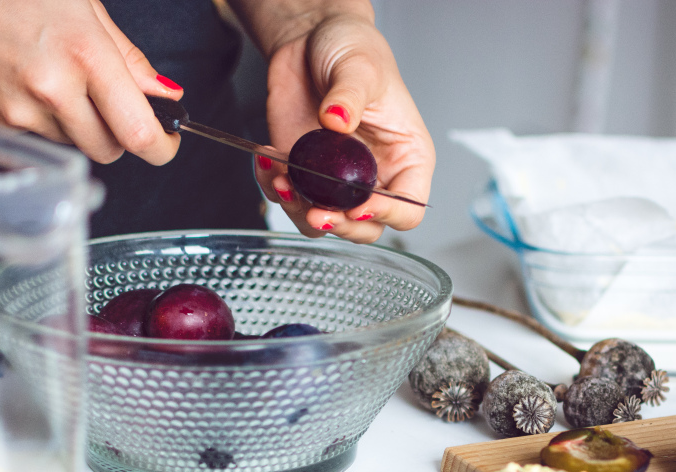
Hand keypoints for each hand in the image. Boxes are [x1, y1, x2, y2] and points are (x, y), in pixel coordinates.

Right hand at [0, 0, 181, 164]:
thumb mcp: (81, 5)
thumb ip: (127, 57)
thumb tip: (165, 93)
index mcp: (86, 55)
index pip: (139, 132)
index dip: (160, 146)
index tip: (165, 144)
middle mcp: (54, 89)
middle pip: (109, 149)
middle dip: (115, 134)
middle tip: (102, 102)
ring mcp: (20, 112)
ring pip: (73, 146)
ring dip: (74, 126)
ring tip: (51, 81)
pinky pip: (36, 141)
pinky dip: (39, 122)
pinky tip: (22, 86)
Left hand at [251, 12, 434, 242]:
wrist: (310, 40)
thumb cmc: (353, 49)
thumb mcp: (360, 66)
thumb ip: (349, 95)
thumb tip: (337, 120)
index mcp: (406, 158)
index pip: (408, 207)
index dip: (386, 213)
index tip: (358, 205)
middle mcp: (375, 176)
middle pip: (367, 228)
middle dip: (340, 225)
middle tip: (317, 211)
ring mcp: (338, 179)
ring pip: (326, 223)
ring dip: (299, 211)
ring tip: (283, 180)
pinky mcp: (305, 173)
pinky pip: (291, 200)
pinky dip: (274, 189)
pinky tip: (268, 160)